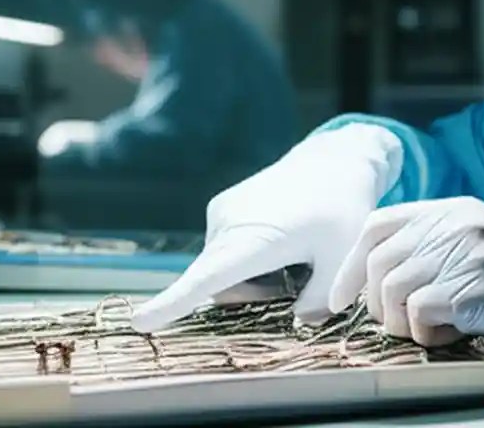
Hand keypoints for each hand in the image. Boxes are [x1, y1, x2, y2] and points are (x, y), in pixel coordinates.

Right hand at [130, 124, 402, 331]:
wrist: (332, 160)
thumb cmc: (340, 208)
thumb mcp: (342, 257)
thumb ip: (320, 298)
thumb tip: (299, 322)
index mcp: (255, 239)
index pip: (209, 279)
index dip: (174, 303)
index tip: (141, 320)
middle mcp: (227, 226)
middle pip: (223, 287)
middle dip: (254, 295)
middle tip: (299, 274)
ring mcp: (219, 215)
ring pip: (223, 270)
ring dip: (253, 276)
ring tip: (293, 252)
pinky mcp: (220, 208)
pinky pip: (225, 250)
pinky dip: (248, 257)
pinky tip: (282, 238)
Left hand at [328, 197, 483, 382]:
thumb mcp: (473, 246)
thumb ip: (431, 246)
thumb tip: (373, 279)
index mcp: (451, 209)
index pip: (378, 225)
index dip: (351, 264)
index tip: (339, 298)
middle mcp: (456, 223)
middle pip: (381, 261)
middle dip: (377, 303)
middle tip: (397, 325)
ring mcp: (467, 252)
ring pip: (395, 290)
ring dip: (404, 322)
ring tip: (432, 329)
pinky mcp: (477, 285)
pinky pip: (422, 313)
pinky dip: (427, 333)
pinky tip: (451, 334)